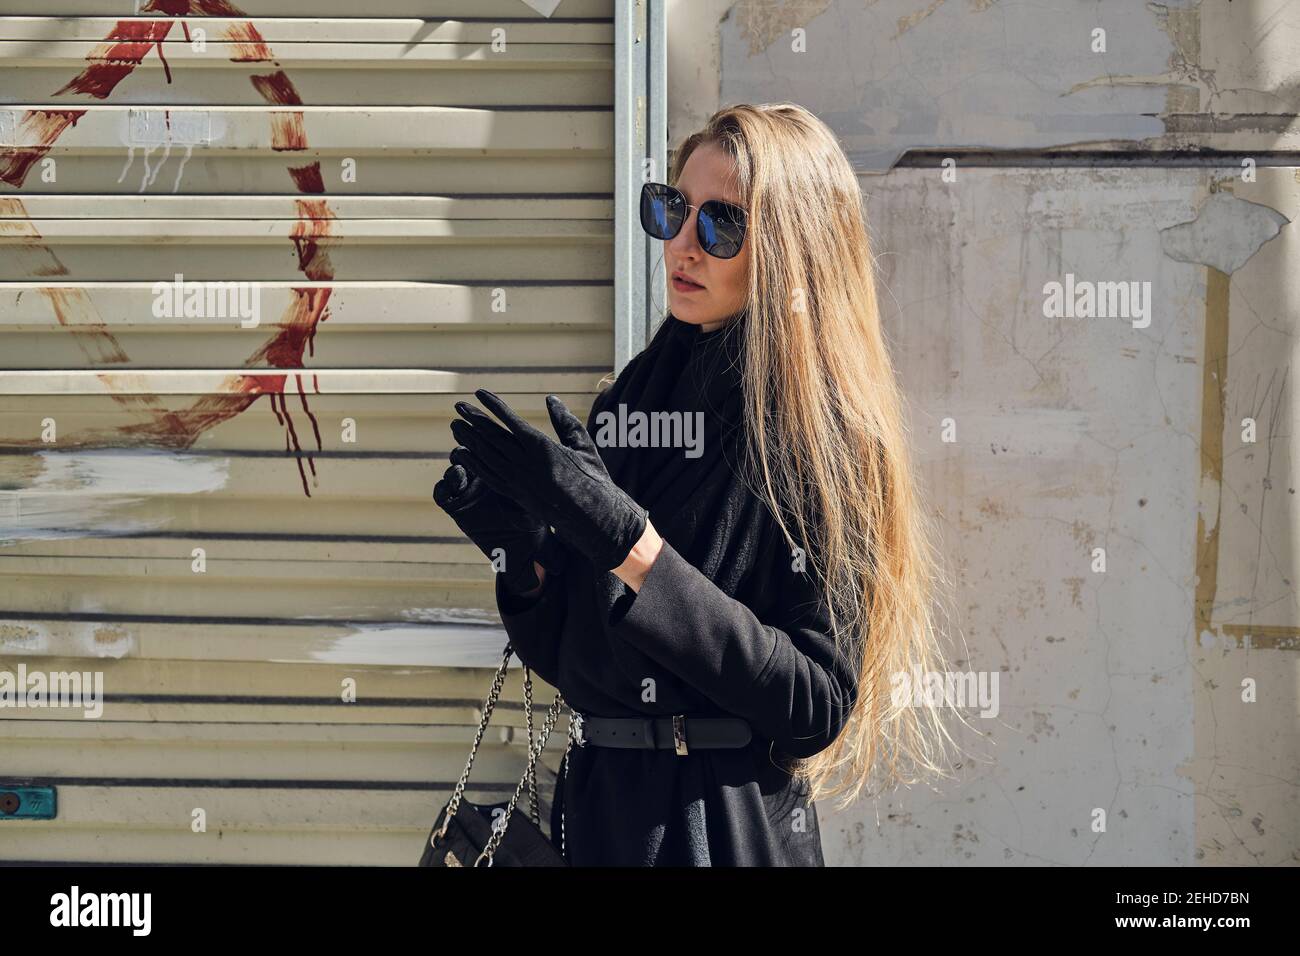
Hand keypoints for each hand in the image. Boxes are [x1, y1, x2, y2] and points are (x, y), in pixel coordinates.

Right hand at [432, 461, 564, 593]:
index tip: (496, 453)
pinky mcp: (454, 505)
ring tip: (459, 473)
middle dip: (470, 454)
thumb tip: (562, 567)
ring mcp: (469, 492)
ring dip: (455, 470)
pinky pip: (443, 493)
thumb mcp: (543, 532)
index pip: (495, 458)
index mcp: (507, 479)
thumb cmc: (531, 534)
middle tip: (471, 455)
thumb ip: (550, 542)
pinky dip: (442, 488)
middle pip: (473, 459)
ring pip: (456, 472)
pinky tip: (448, 489)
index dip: (492, 452)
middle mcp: (487, 481)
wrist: (515, 550)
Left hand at [448, 389, 648, 572]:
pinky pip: (489, 477)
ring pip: (487, 457)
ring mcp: (519, 481)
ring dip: (469, 440)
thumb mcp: (583, 445)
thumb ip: (564, 421)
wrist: (593, 516)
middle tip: (458, 407)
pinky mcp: (517, 495)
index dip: (493, 406)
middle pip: (493, 438)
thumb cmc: (592, 478)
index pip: (510, 421)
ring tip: (455, 427)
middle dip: (474, 420)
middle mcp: (526, 464)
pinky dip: (474, 464)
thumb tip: (550, 400)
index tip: (479, 393)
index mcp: (543, 448)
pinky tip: (463, 454)